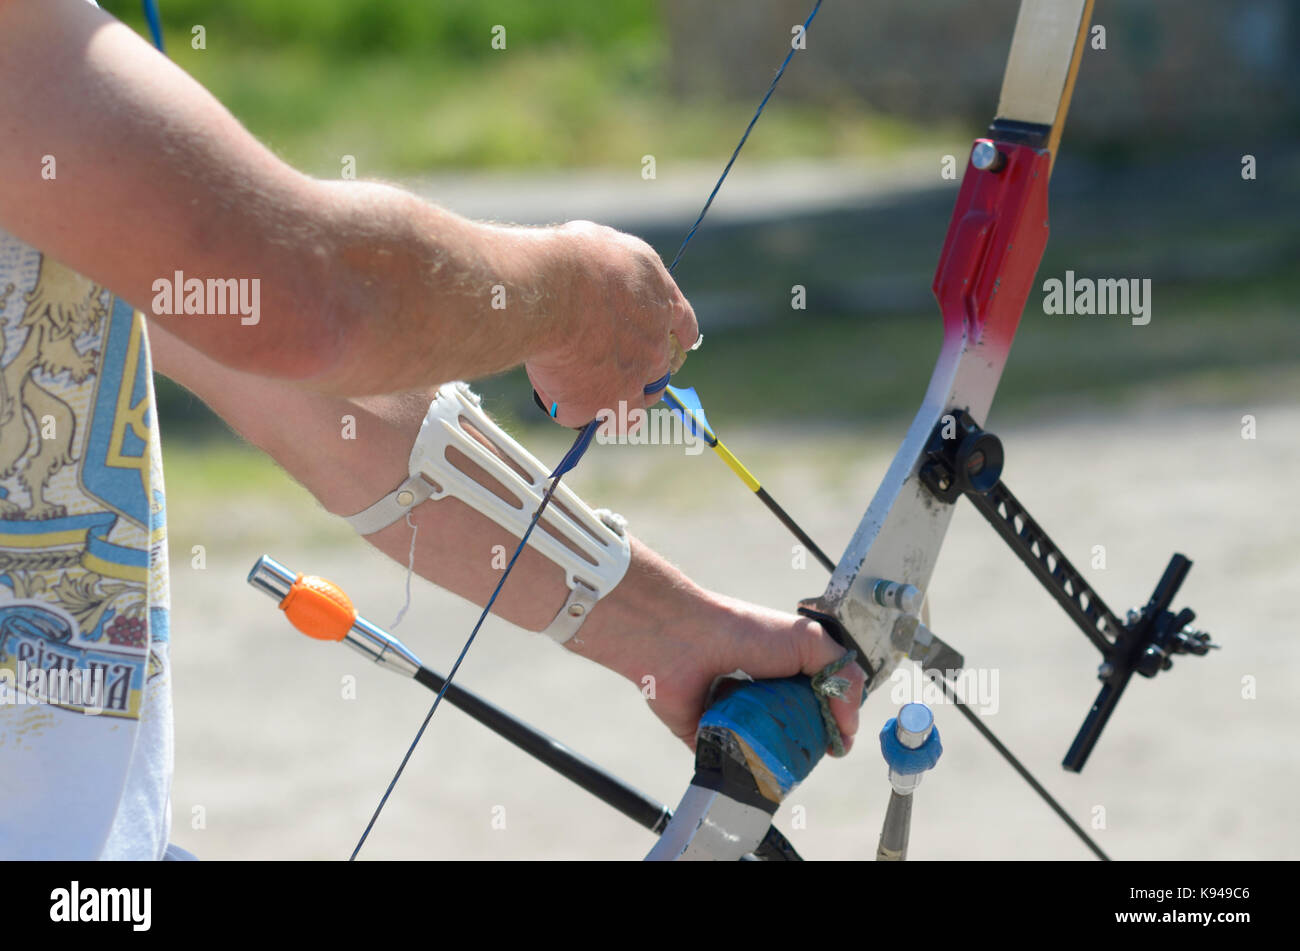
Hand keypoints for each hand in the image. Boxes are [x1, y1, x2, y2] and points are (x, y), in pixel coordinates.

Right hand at [526, 221, 697, 428]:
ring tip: (580, 396)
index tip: (677, 341)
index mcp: (661, 305)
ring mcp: (628, 382)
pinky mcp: (596, 404)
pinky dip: (562, 405)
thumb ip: (623, 276)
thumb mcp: (616, 251)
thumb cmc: (578, 261)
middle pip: (657, 380)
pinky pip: (578, 415)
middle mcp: (653, 348)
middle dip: (638, 381)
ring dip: (609, 407)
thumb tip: (611, 280)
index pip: (683, 326)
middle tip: (607, 374)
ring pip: (628, 414)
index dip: (677, 336)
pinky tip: (547, 388)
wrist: (555, 290)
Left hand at [574, 575, 865, 755]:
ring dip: (779, 760)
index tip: (840, 738)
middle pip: (798, 735)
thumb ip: (842, 674)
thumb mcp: (808, 640)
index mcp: (786, 672)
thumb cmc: (743, 631)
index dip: (834, 723)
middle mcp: (763, 696)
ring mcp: (737, 719)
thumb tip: (850, 723)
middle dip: (808, 744)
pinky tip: (755, 769)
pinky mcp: (709, 738)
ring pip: (769, 754)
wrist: (683, 640)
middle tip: (812, 746)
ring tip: (783, 757)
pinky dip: (744, 770)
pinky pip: (733, 765)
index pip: (820, 707)